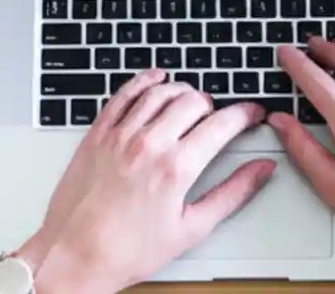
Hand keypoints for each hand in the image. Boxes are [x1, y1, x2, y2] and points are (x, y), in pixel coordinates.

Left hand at [14, 70, 273, 293]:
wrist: (74, 255)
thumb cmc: (128, 250)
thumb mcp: (191, 229)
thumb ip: (232, 194)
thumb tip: (261, 171)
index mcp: (176, 168)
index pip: (222, 124)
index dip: (245, 114)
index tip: (253, 113)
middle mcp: (148, 144)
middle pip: (193, 101)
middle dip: (213, 105)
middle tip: (218, 117)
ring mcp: (120, 135)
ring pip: (160, 91)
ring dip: (182, 91)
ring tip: (191, 101)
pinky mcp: (98, 134)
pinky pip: (123, 94)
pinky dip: (143, 82)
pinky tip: (154, 80)